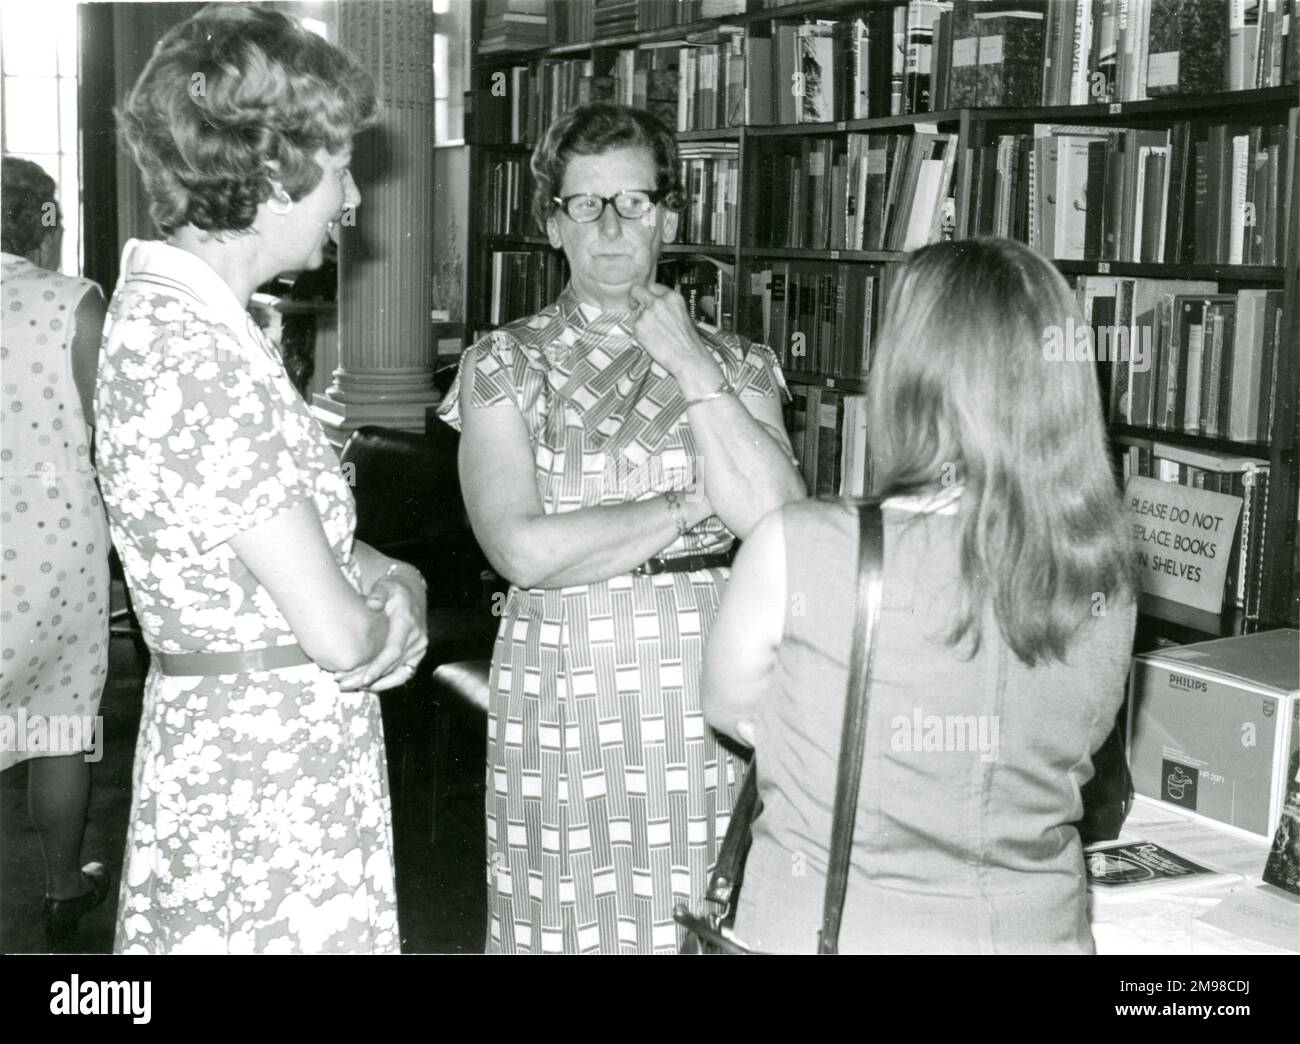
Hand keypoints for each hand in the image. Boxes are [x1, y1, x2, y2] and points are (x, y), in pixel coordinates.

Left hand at [335, 568, 428, 691]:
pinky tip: (369, 686)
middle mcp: (417, 639)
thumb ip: (379, 594)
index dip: (378, 667)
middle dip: (367, 678)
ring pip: (397, 673)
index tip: (363, 679)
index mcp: (408, 624)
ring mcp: (419, 648)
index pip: (394, 651)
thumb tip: (372, 603)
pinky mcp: (416, 655)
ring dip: (375, 683)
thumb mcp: (385, 586)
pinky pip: (404, 674)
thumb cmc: (394, 589)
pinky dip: (387, 682)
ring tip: (351, 686)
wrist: (412, 591)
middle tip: (343, 684)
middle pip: (392, 666)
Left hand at [630, 283, 724, 396]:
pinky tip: (653, 341)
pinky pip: (636, 327)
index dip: (649, 294)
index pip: (653, 286)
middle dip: (635, 297)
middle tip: (635, 305)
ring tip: (656, 336)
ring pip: (637, 313)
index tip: (646, 299)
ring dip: (642, 322)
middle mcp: (659, 302)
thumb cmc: (689, 342)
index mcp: (673, 297)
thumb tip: (656, 306)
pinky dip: (641, 334)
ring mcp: (647, 313)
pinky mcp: (639, 326)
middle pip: (637, 290)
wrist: (689, 357)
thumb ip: (668, 307)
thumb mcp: (683, 315)